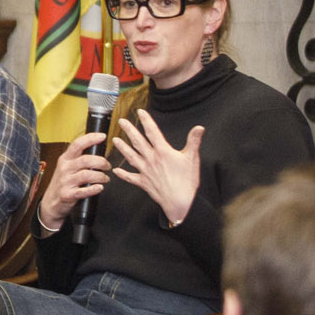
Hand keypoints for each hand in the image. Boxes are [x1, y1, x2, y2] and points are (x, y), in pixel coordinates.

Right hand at [37, 130, 111, 229]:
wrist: (51, 202)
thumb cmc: (63, 182)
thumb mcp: (67, 166)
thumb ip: (79, 158)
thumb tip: (98, 150)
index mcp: (65, 159)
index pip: (77, 144)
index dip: (91, 139)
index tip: (102, 136)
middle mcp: (64, 168)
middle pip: (85, 160)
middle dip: (101, 162)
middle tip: (108, 166)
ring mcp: (65, 182)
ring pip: (86, 175)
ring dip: (100, 176)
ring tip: (105, 178)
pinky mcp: (68, 194)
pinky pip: (83, 191)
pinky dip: (94, 189)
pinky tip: (100, 188)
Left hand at [111, 111, 204, 226]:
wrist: (180, 202)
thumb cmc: (187, 181)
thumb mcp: (192, 158)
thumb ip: (194, 141)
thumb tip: (199, 127)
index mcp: (163, 152)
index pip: (153, 132)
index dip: (146, 121)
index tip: (140, 112)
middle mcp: (151, 159)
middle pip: (138, 142)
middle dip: (129, 130)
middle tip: (121, 121)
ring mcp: (146, 171)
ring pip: (131, 157)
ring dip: (122, 148)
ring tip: (115, 140)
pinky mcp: (144, 183)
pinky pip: (131, 178)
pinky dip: (123, 174)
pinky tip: (116, 171)